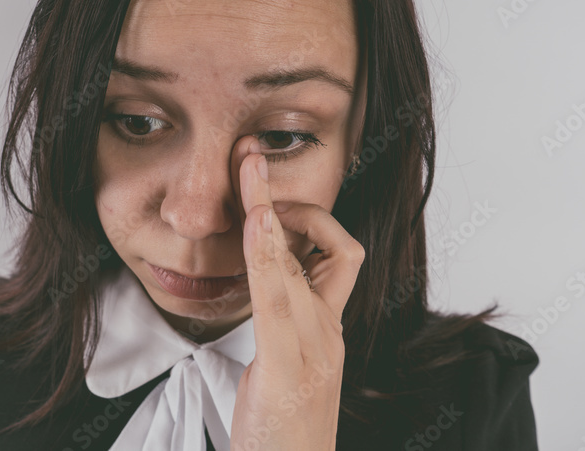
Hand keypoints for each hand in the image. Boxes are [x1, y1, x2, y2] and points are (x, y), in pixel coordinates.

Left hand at [229, 135, 365, 450]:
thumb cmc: (281, 433)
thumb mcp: (284, 368)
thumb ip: (281, 324)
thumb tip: (264, 280)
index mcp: (327, 330)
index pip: (336, 255)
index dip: (309, 214)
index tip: (268, 186)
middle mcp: (329, 334)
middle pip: (331, 247)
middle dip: (294, 198)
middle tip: (252, 161)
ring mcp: (315, 353)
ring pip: (300, 266)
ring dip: (272, 210)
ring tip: (247, 169)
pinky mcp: (289, 372)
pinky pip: (279, 303)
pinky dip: (268, 257)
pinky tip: (254, 225)